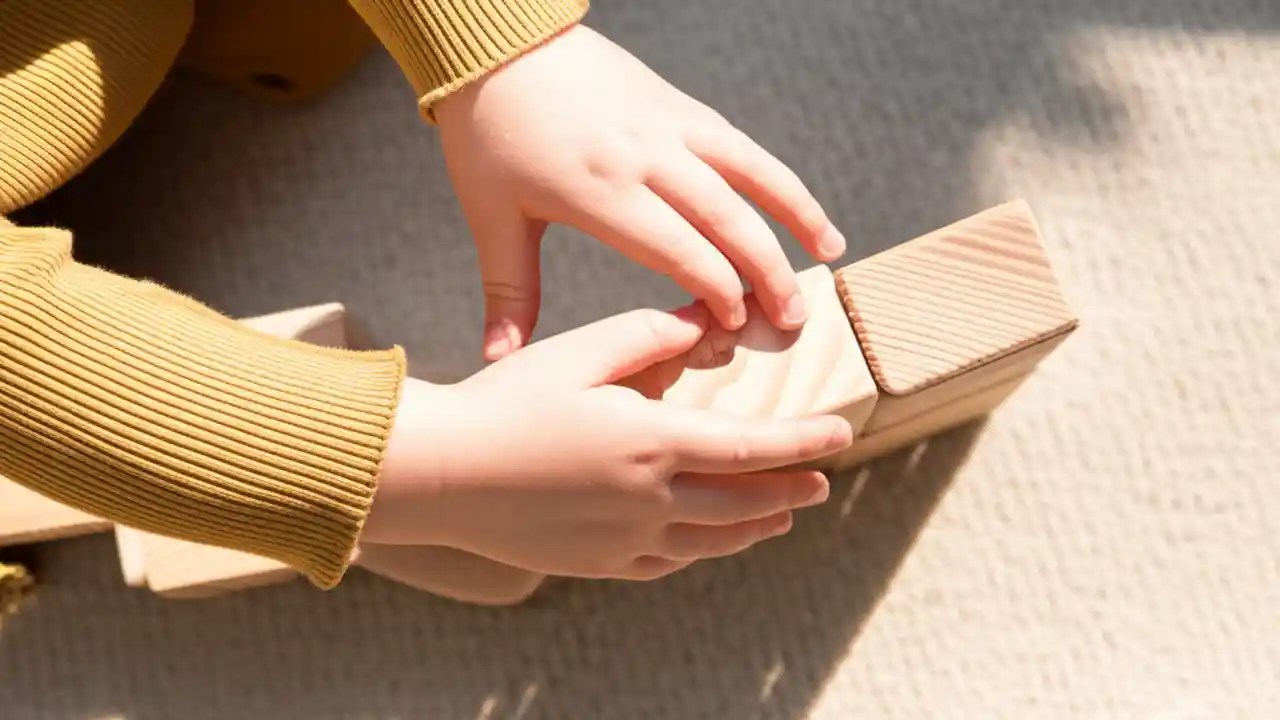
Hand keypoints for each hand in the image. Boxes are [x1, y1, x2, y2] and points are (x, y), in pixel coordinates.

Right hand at [362, 304, 852, 579]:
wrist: (440, 473)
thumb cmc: (507, 402)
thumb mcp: (581, 351)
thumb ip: (651, 335)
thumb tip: (707, 323)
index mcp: (652, 443)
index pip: (751, 448)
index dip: (803, 442)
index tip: (841, 435)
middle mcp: (648, 500)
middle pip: (742, 503)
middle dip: (789, 490)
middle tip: (823, 483)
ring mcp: (622, 540)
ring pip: (711, 541)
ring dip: (755, 527)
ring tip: (781, 517)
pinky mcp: (595, 563)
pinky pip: (665, 564)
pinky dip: (700, 552)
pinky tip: (707, 542)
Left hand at [434, 24, 845, 361]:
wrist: (497, 42)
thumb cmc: (487, 133)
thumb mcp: (491, 216)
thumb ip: (508, 291)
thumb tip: (497, 359)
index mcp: (601, 192)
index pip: (680, 250)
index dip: (717, 291)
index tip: (737, 327)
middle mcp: (646, 158)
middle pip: (727, 219)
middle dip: (767, 273)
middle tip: (793, 320)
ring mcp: (668, 125)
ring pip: (750, 173)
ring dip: (796, 214)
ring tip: (830, 254)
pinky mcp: (677, 104)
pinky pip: (739, 143)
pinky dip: (774, 175)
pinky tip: (795, 203)